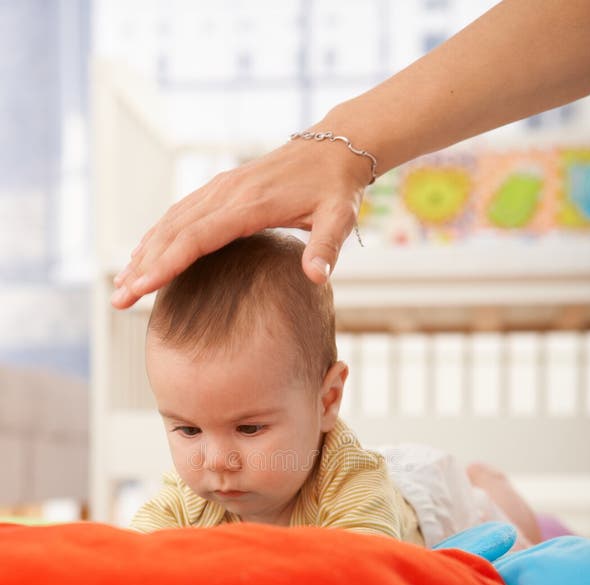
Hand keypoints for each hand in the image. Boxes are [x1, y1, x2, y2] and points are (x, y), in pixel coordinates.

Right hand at [111, 136, 370, 308]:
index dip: (165, 264)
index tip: (140, 289)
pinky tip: (143, 256)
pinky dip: (156, 236)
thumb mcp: (340, 218)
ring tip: (121, 285)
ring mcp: (220, 188)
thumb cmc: (337, 189)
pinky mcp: (220, 188)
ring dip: (143, 254)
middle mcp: (226, 193)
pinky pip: (180, 213)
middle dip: (142, 268)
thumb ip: (326, 247)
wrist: (335, 147)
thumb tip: (317, 277)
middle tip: (118, 301)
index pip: (196, 238)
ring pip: (170, 222)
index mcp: (250, 205)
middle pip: (173, 232)